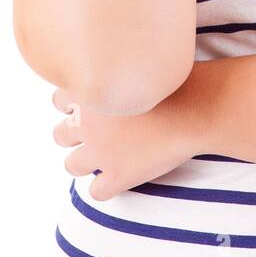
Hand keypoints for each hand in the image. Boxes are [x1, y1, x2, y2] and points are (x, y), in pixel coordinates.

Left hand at [51, 83, 199, 200]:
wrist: (196, 107)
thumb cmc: (177, 80)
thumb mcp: (140, 64)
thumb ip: (120, 72)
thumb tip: (123, 69)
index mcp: (90, 92)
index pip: (59, 100)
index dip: (75, 105)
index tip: (94, 106)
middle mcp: (88, 123)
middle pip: (60, 135)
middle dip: (75, 136)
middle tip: (100, 135)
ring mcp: (101, 152)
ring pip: (72, 165)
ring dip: (86, 162)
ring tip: (108, 158)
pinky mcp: (119, 175)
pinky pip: (97, 192)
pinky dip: (107, 188)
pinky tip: (123, 178)